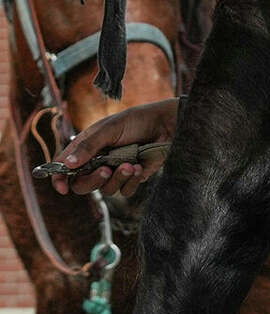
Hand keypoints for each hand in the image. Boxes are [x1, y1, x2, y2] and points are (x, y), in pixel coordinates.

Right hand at [49, 99, 179, 196]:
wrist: (166, 125)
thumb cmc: (136, 121)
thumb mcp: (109, 129)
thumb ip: (89, 146)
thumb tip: (67, 164)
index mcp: (86, 149)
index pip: (64, 168)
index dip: (59, 179)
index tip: (62, 188)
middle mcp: (97, 162)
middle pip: (82, 185)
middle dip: (92, 181)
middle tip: (105, 171)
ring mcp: (115, 172)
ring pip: (106, 190)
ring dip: (117, 178)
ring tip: (130, 164)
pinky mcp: (132, 179)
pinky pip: (125, 191)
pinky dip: (132, 181)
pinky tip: (139, 167)